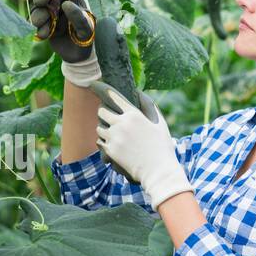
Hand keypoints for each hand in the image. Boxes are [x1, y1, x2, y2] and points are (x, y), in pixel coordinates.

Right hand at [30, 0, 99, 82]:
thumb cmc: (86, 40)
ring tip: (46, 33)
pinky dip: (38, 28)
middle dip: (39, 9)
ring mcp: (53, 13)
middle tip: (39, 20)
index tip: (39, 1)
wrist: (78, 56)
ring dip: (39, 21)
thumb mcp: (86, 30)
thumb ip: (78, 17)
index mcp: (74, 0)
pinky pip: (36, 21)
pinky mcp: (46, 23)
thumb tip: (66, 4)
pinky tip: (44, 36)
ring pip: (38, 10)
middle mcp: (62, 3)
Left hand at [87, 79, 192, 208]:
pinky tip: (114, 145)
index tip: (93, 84)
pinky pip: (100, 142)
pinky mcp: (110, 151)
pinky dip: (104, 142)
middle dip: (104, 113)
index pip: (112, 96)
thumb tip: (138, 93)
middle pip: (101, 112)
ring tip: (114, 134)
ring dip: (104, 129)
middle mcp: (121, 124)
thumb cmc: (162, 147)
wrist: (158, 171)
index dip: (100, 88)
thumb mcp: (160, 123)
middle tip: (109, 117)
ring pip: (99, 128)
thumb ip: (149, 106)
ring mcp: (114, 138)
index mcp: (134, 115)